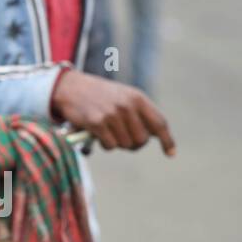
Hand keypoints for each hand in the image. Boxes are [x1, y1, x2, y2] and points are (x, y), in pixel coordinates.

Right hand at [51, 70, 175, 155]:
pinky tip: (97, 134)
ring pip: (126, 144)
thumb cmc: (99, 95)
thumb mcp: (123, 97)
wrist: (71, 87)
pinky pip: (110, 145)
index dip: (166, 140)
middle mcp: (127, 105)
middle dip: (134, 143)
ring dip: (116, 143)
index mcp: (137, 98)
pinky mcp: (97, 123)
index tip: (170, 154)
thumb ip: (139, 113)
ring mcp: (112, 114)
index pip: (159, 123)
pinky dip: (104, 144)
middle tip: (123, 138)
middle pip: (142, 139)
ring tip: (107, 131)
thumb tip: (152, 137)